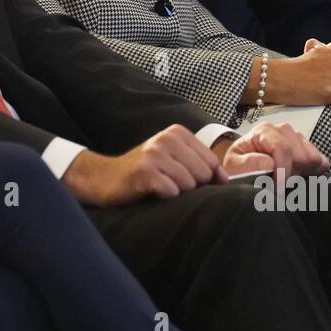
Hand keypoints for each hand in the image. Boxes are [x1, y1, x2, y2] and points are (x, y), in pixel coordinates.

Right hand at [63, 125, 227, 206]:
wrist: (105, 179)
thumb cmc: (144, 172)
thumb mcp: (173, 160)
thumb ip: (201, 165)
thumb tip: (226, 179)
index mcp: (177, 133)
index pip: (212, 162)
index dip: (204, 178)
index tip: (184, 179)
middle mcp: (166, 139)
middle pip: (203, 174)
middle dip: (190, 186)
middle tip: (168, 183)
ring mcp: (154, 154)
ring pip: (189, 185)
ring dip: (176, 193)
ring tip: (159, 187)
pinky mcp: (145, 172)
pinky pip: (171, 192)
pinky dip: (164, 197)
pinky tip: (151, 191)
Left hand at [222, 122, 329, 178]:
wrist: (244, 170)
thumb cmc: (240, 167)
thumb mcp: (234, 166)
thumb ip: (249, 164)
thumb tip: (270, 163)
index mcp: (265, 131)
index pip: (283, 149)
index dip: (283, 171)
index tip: (278, 188)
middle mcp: (283, 131)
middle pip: (300, 155)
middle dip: (290, 174)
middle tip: (278, 185)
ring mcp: (298, 139)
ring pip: (313, 159)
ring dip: (301, 174)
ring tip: (285, 181)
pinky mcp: (308, 150)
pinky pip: (322, 163)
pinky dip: (312, 174)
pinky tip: (297, 179)